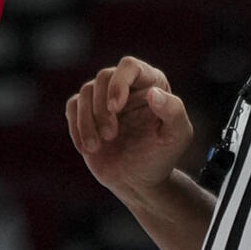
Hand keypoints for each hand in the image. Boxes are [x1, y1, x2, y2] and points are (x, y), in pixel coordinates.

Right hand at [65, 57, 194, 199]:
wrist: (141, 183)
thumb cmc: (162, 156)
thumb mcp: (178, 136)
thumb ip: (174, 111)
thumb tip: (154, 94)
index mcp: (150, 82)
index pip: (129, 66)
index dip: (119, 83)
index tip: (115, 108)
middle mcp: (125, 85)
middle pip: (103, 77)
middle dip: (102, 108)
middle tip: (111, 135)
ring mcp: (104, 98)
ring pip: (86, 91)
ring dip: (87, 120)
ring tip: (96, 147)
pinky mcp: (87, 113)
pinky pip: (72, 106)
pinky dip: (76, 126)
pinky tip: (86, 148)